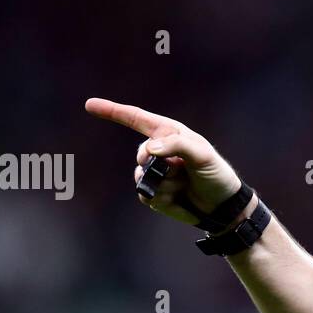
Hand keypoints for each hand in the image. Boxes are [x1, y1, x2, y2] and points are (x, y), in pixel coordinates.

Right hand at [84, 97, 241, 224]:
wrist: (222, 207)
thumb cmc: (216, 174)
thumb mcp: (203, 155)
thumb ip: (177, 145)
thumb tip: (149, 148)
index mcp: (169, 134)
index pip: (136, 119)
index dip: (113, 111)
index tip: (90, 104)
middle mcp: (159, 151)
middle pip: (141, 154)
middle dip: (159, 164)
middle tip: (181, 170)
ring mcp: (155, 173)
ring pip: (142, 177)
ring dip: (165, 184)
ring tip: (184, 184)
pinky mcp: (154, 194)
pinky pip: (145, 194)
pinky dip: (161, 197)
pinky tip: (177, 197)